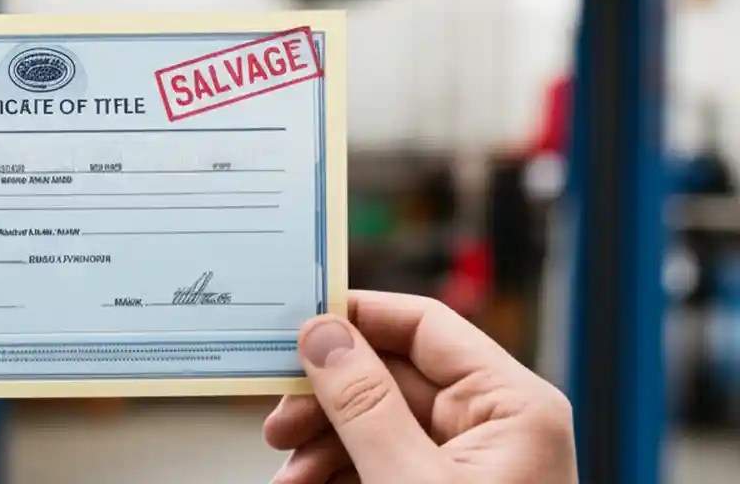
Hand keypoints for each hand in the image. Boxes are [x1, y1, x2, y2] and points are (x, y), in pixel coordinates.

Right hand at [263, 291, 576, 483]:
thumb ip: (362, 405)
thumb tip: (323, 335)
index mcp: (512, 405)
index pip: (424, 327)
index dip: (357, 319)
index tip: (295, 326)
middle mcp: (495, 424)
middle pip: (391, 377)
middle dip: (326, 400)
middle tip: (276, 420)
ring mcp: (471, 462)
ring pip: (376, 422)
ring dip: (321, 445)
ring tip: (287, 476)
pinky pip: (380, 461)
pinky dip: (337, 474)